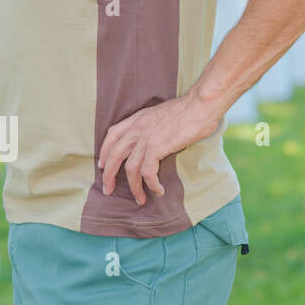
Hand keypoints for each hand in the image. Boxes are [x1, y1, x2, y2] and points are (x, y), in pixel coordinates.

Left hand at [98, 92, 221, 204]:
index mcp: (138, 119)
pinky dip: (151, 185)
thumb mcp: (162, 114)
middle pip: (114, 155)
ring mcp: (146, 138)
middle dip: (109, 175)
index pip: (112, 134)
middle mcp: (137, 128)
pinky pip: (148, 172)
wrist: (201, 104)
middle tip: (108, 190)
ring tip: (140, 199)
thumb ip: (153, 126)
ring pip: (130, 169)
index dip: (105, 152)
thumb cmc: (189, 109)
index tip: (103, 165)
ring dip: (134, 187)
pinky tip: (158, 191)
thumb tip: (155, 140)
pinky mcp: (157, 147)